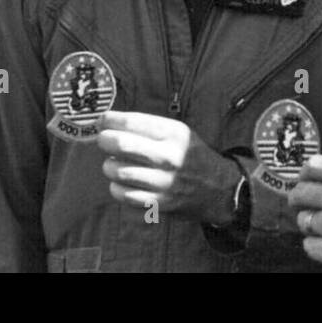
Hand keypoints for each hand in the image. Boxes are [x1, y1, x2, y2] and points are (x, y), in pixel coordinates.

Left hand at [97, 111, 240, 224]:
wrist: (219, 188)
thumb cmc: (191, 155)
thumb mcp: (179, 132)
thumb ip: (148, 127)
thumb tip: (110, 122)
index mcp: (174, 133)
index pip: (132, 121)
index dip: (110, 120)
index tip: (102, 121)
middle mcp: (168, 156)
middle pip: (120, 144)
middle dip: (104, 140)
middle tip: (103, 140)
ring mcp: (162, 181)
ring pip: (116, 170)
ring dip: (109, 165)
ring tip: (115, 162)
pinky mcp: (157, 202)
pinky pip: (121, 193)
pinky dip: (116, 186)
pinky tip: (123, 182)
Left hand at [289, 155, 321, 272]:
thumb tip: (317, 176)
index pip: (319, 165)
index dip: (305, 170)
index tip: (303, 177)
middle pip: (303, 191)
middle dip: (296, 196)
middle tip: (296, 201)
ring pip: (304, 220)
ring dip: (309, 224)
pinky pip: (309, 244)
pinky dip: (316, 245)